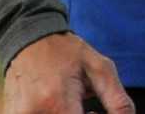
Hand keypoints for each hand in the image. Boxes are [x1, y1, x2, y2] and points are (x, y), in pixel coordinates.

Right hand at [3, 31, 132, 113]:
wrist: (28, 37)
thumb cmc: (67, 52)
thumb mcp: (100, 68)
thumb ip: (117, 100)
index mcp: (57, 101)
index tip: (94, 112)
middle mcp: (35, 113)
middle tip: (84, 107)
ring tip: (67, 101)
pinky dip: (52, 113)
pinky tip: (53, 102)